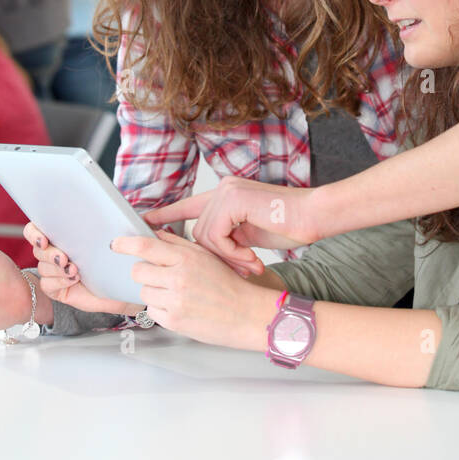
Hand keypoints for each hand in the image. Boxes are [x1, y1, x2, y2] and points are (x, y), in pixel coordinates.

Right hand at [22, 222, 140, 315]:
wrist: (119, 283)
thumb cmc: (111, 257)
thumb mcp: (101, 237)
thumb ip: (90, 224)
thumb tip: (93, 208)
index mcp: (59, 235)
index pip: (34, 229)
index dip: (33, 233)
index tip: (43, 240)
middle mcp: (52, 252)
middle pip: (38, 250)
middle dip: (50, 254)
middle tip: (65, 258)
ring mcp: (52, 271)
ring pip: (42, 267)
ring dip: (58, 269)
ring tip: (75, 270)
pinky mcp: (54, 288)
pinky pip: (47, 284)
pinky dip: (60, 282)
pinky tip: (73, 280)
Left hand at [110, 228, 273, 348]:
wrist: (245, 314)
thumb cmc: (228, 284)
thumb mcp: (206, 256)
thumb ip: (179, 245)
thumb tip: (155, 235)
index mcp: (186, 258)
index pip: (146, 246)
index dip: (126, 244)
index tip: (115, 244)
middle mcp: (178, 278)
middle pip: (138, 270)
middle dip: (144, 272)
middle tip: (159, 276)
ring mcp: (174, 301)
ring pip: (143, 292)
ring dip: (154, 292)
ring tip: (176, 294)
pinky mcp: (173, 321)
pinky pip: (152, 311)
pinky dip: (161, 309)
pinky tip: (179, 307)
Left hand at [141, 178, 314, 272]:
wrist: (314, 216)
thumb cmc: (290, 225)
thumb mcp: (250, 230)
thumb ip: (228, 234)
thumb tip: (206, 251)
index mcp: (226, 195)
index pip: (187, 206)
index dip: (165, 216)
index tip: (144, 226)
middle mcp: (222, 190)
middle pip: (196, 232)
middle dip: (212, 259)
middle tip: (240, 270)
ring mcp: (226, 193)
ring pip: (204, 237)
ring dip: (227, 259)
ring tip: (250, 265)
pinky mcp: (233, 201)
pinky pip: (216, 236)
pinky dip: (233, 254)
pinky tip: (253, 259)